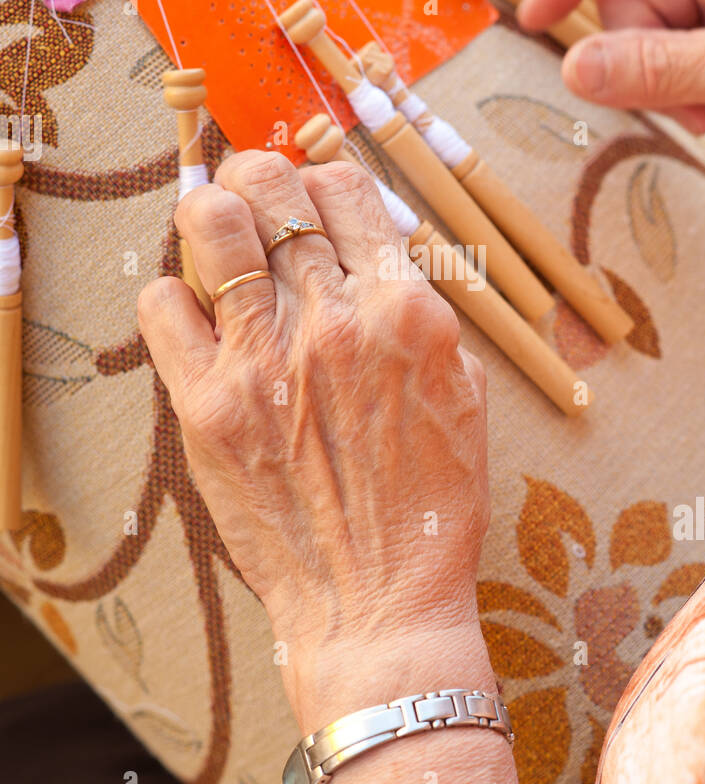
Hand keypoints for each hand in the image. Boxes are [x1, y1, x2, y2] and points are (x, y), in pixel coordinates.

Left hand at [138, 153, 490, 730]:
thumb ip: (422, 313)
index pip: (346, 187)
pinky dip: (173, 298)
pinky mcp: (208, 407)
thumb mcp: (463, 394)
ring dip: (211, 215)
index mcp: (405, 312)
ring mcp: (264, 362)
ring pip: (212, 226)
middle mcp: (334, 322)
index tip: (312, 197)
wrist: (379, 605)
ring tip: (216, 236)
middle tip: (255, 200)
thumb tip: (378, 253)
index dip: (322, 179)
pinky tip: (195, 317)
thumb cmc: (430, 507)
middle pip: (273, 188)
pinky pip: (162, 307)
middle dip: (259, 178)